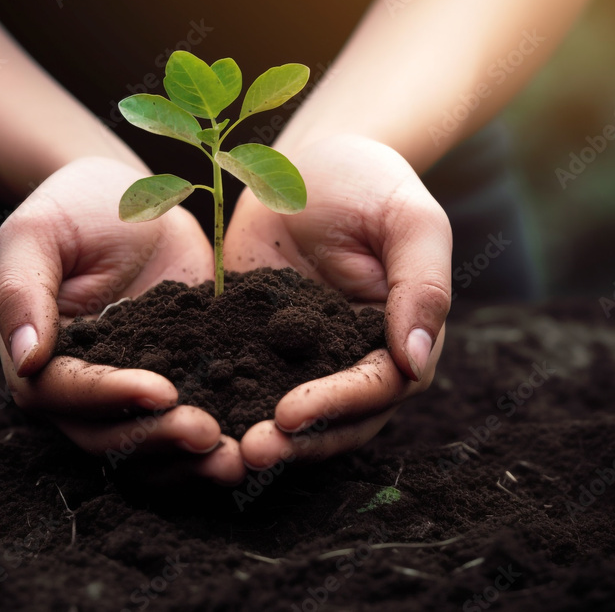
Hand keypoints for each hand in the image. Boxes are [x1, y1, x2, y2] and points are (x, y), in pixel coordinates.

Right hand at [0, 157, 245, 484]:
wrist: (134, 197)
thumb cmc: (74, 207)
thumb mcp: (37, 234)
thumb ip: (22, 292)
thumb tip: (25, 359)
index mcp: (43, 358)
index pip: (65, 394)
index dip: (110, 398)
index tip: (162, 390)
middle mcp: (85, 387)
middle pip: (109, 436)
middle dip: (158, 439)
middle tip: (208, 435)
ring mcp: (136, 387)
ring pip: (152, 445)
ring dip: (192, 459)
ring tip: (238, 459)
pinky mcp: (183, 377)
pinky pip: (197, 416)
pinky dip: (224, 433)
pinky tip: (259, 438)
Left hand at [222, 134, 450, 468]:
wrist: (310, 162)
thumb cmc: (372, 183)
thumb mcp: (409, 222)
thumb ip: (421, 287)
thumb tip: (417, 362)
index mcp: (396, 339)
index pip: (376, 390)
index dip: (337, 407)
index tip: (292, 415)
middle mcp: (351, 360)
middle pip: (333, 419)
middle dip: (295, 440)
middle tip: (251, 453)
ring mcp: (302, 356)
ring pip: (289, 413)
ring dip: (261, 434)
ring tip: (223, 449)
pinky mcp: (257, 343)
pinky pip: (244, 379)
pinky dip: (225, 401)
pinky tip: (192, 412)